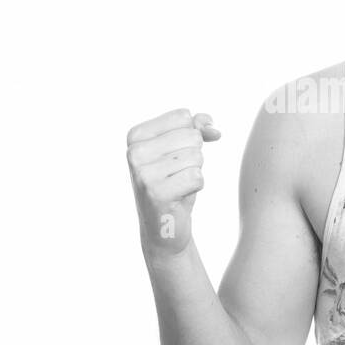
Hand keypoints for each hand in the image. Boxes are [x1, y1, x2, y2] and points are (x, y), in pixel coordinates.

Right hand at [127, 108, 221, 257]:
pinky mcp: (156, 193)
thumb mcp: (181, 151)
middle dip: (194, 157)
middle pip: (192, 136)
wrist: (163, 228)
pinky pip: (197, 177)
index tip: (179, 154)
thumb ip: (195, 128)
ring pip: (196, 157)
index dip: (193, 134)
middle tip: (177, 175)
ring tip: (177, 186)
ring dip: (194, 173)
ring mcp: (143, 173)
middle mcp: (134, 152)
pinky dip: (196, 187)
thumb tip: (210, 124)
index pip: (183, 117)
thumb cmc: (173, 185)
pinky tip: (180, 197)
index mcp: (136, 136)